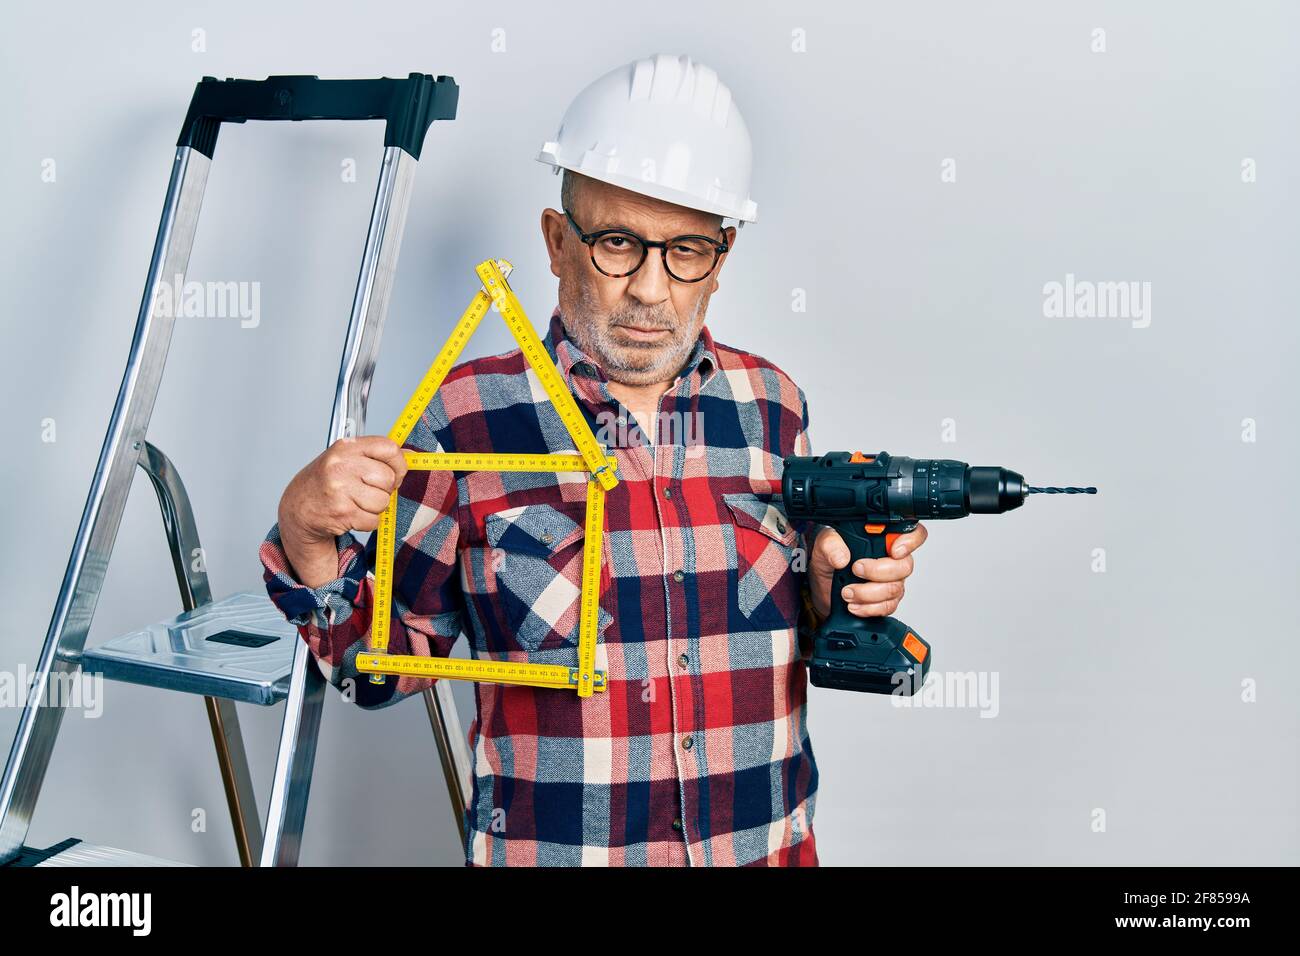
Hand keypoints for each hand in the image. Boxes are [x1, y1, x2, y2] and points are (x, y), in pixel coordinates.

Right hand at [277, 435, 408, 544]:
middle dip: (384, 489)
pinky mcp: (342, 513)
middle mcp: (341, 465)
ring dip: (375, 507)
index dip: (399, 464)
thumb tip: (413, 455)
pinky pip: (373, 520)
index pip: (389, 448)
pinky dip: (367, 522)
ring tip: (356, 502)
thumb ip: (378, 456)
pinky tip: (351, 514)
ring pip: (383, 501)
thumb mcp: (348, 459)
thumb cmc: (327, 481)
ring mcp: (340, 489)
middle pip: (388, 478)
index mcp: (347, 447)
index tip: (395, 472)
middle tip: (367, 491)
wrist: (298, 508)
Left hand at [808, 524, 927, 618]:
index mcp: (883, 538)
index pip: (913, 534)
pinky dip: (868, 608)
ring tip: (847, 591)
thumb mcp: (824, 543)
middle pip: (905, 566)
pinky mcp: (885, 601)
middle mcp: (892, 559)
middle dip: (879, 571)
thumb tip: (842, 558)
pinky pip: (887, 607)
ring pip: (895, 589)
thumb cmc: (829, 558)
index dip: (911, 541)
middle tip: (856, 569)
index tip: (894, 551)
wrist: (821, 584)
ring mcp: (891, 581)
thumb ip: (831, 544)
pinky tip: (854, 605)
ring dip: (868, 593)